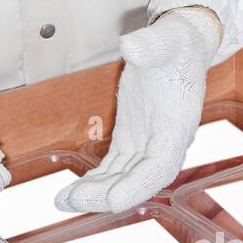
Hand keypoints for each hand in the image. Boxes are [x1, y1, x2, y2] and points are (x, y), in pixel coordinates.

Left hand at [56, 7, 220, 211]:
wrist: (178, 46)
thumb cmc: (176, 46)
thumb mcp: (166, 40)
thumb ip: (150, 45)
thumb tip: (132, 48)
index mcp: (176, 125)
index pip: (160, 167)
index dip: (138, 186)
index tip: (114, 199)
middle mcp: (164, 143)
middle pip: (138, 182)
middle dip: (107, 195)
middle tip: (74, 201)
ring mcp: (146, 144)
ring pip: (123, 179)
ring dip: (95, 193)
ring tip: (64, 201)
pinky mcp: (131, 140)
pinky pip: (114, 169)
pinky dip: (94, 182)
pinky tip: (73, 192)